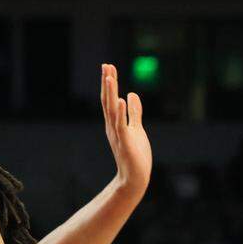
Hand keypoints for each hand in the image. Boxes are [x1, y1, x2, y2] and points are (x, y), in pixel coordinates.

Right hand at [100, 63, 151, 194]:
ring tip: (109, 77)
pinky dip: (120, 112)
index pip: (110, 100)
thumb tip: (132, 95)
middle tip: (105, 65)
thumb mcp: (136, 129)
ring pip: (112, 110)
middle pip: (108, 101)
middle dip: (107, 83)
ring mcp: (117, 134)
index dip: (109, 83)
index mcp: (114, 124)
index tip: (108, 66)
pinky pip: (121, 124)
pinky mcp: (125, 142)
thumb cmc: (135, 156)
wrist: (134, 178)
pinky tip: (120, 99)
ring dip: (110, 93)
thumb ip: (134, 113)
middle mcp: (112, 127)